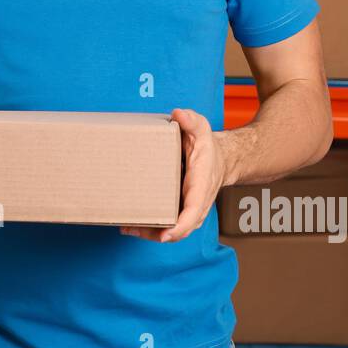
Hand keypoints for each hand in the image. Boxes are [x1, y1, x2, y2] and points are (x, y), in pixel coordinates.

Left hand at [120, 108, 229, 243]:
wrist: (220, 159)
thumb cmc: (207, 146)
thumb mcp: (202, 128)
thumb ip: (191, 120)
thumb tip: (178, 114)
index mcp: (200, 186)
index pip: (193, 211)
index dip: (180, 226)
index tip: (165, 234)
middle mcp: (196, 203)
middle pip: (180, 228)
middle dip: (157, 233)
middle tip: (131, 228)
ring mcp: (189, 210)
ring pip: (173, 230)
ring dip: (150, 233)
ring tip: (126, 227)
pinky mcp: (181, 209)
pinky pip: (169, 225)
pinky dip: (152, 228)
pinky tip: (132, 225)